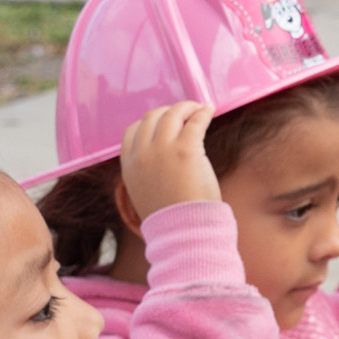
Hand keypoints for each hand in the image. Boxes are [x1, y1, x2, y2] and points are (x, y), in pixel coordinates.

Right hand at [119, 101, 217, 219]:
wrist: (183, 231)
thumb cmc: (171, 218)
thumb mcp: (145, 194)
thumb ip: (146, 173)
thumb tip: (159, 160)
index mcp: (129, 166)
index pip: (131, 131)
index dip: (148, 122)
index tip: (163, 122)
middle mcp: (142, 154)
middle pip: (151, 118)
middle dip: (168, 112)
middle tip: (184, 113)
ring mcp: (162, 149)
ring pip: (172, 114)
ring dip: (187, 107)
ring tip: (200, 109)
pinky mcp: (185, 149)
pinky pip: (194, 121)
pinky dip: (202, 112)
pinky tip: (210, 110)